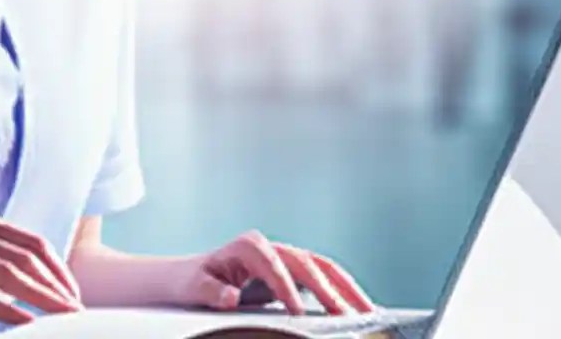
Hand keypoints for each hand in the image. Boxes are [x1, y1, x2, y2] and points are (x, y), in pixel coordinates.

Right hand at [0, 213, 83, 338]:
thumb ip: (13, 272)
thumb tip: (62, 290)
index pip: (34, 244)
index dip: (61, 271)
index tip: (76, 298)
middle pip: (25, 258)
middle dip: (56, 287)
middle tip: (76, 312)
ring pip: (8, 273)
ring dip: (41, 299)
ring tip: (62, 318)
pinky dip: (10, 312)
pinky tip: (29, 325)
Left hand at [171, 230, 375, 315]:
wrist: (193, 276)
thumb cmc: (193, 281)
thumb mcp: (194, 287)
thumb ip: (211, 291)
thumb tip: (229, 297)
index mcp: (248, 246)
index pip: (273, 266)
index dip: (286, 288)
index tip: (298, 311)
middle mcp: (271, 246)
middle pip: (306, 263)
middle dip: (327, 288)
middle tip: (345, 314)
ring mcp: (286, 256)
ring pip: (323, 267)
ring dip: (346, 288)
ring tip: (368, 311)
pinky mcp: (295, 270)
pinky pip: (324, 277)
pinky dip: (342, 290)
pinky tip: (359, 309)